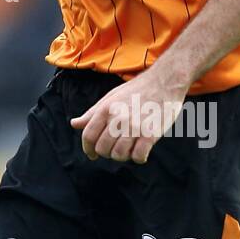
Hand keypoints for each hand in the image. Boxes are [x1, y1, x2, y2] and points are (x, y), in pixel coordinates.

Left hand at [70, 68, 189, 164]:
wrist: (165, 80)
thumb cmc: (138, 89)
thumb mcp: (111, 97)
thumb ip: (93, 113)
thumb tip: (74, 124)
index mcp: (106, 109)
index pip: (88, 136)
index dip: (88, 149)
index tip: (92, 155)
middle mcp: (118, 118)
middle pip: (103, 149)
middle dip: (107, 153)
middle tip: (115, 149)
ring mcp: (135, 126)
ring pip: (119, 155)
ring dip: (123, 156)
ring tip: (129, 149)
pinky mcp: (151, 134)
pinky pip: (138, 156)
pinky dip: (139, 157)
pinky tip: (142, 151)